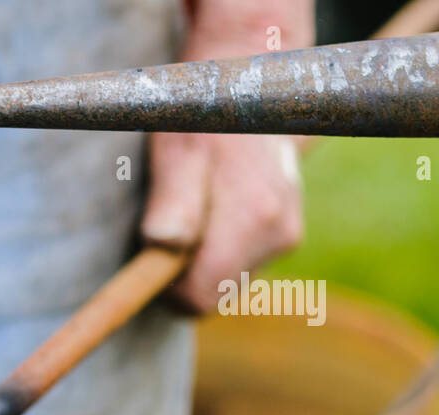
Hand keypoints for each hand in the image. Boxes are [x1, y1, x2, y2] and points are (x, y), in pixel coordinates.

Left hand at [142, 132, 303, 312]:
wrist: (253, 90)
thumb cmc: (204, 117)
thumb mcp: (178, 148)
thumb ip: (174, 199)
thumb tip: (164, 243)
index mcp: (253, 219)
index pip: (199, 299)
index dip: (165, 288)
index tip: (150, 255)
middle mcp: (279, 234)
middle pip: (212, 293)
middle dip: (182, 271)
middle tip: (169, 221)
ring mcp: (287, 235)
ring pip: (224, 279)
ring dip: (200, 257)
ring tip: (193, 205)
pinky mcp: (286, 233)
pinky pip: (237, 262)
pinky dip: (218, 246)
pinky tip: (214, 207)